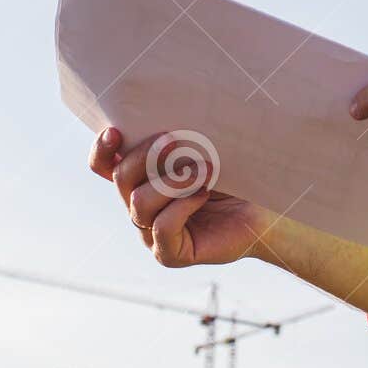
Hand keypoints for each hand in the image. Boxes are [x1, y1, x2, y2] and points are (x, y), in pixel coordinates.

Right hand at [89, 127, 274, 266]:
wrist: (265, 212)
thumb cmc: (234, 177)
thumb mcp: (202, 150)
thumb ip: (178, 139)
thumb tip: (165, 114)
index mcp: (141, 179)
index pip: (104, 166)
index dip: (103, 150)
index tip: (116, 132)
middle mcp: (139, 206)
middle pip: (121, 179)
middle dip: (146, 156)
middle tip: (176, 142)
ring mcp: (151, 233)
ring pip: (140, 203)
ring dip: (172, 181)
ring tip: (205, 169)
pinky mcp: (169, 253)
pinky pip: (161, 227)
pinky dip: (182, 205)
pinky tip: (204, 192)